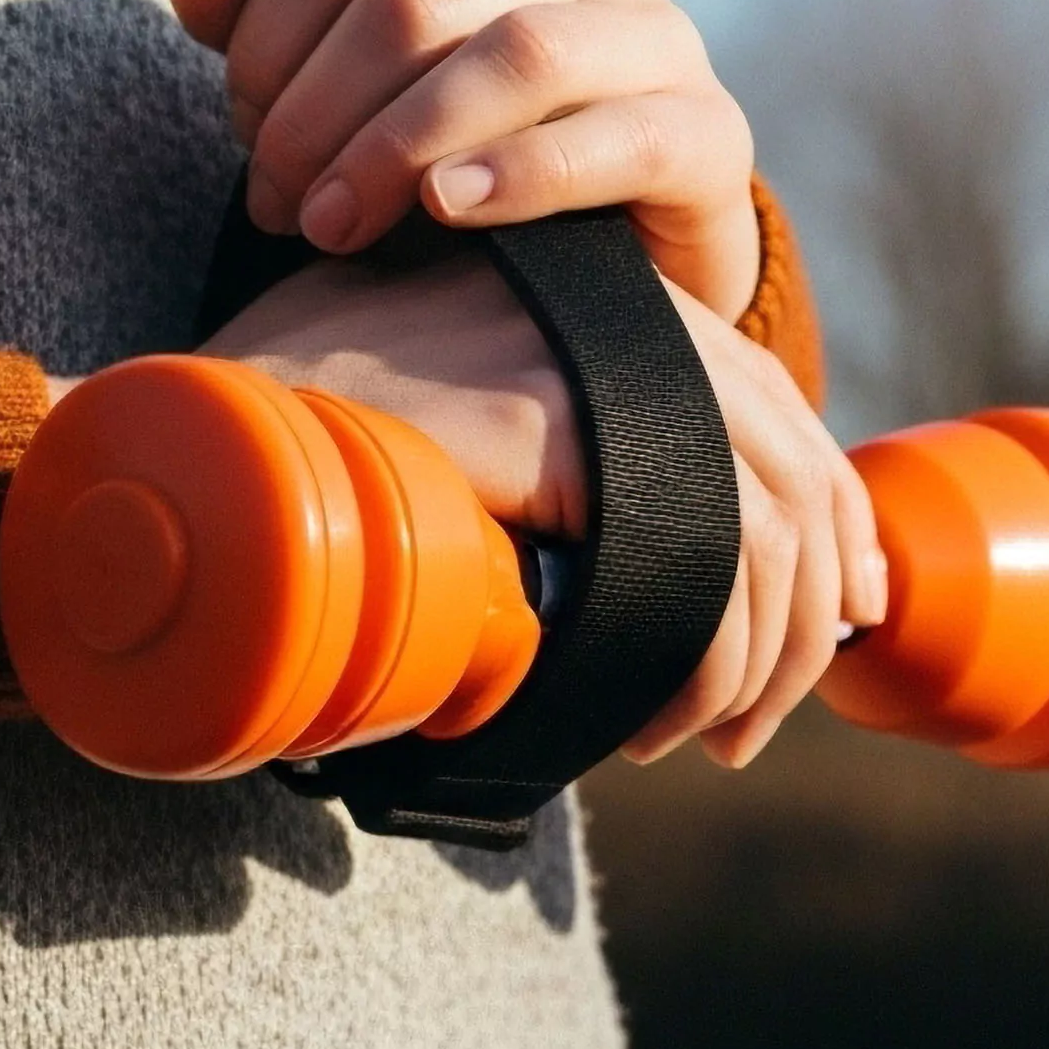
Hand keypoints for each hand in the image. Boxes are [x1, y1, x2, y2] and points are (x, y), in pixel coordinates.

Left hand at [168, 0, 761, 319]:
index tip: (242, 124)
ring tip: (331, 224)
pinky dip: (518, 176)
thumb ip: (269, 14)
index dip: (266, 37)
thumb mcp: (347, 69)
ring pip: (517, 53)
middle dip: (315, 112)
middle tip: (276, 201)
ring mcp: (663, 30)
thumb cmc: (454, 136)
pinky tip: (446, 211)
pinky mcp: (709, 135)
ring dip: (396, 149)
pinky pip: (618, 139)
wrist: (602, 248)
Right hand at [197, 255, 885, 769]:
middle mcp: (640, 316)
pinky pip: (710, 567)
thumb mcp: (458, 435)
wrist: (217, 433)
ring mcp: (617, 362)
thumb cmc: (304, 441)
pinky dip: (705, 667)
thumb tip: (604, 559)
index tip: (831, 621)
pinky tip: (657, 721)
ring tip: (694, 744)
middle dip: (805, 617)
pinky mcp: (585, 427)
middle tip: (754, 725)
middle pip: (796, 477)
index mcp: (621, 305)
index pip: (776, 416)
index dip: (829, 525)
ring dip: (752, 666)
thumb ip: (542, 456)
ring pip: (770, 536)